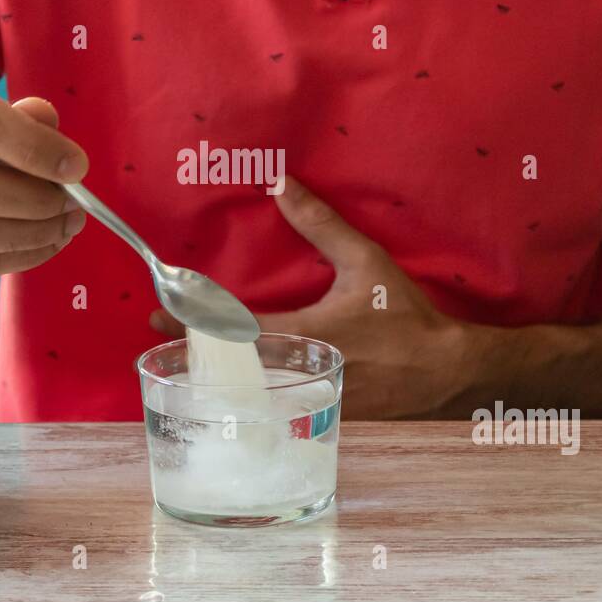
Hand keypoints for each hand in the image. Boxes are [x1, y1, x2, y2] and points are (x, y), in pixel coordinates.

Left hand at [151, 176, 473, 417]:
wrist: (446, 371)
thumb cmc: (404, 316)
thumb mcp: (364, 261)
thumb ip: (320, 224)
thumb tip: (281, 183)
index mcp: (301, 335)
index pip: (229, 330)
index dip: (189, 323)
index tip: (155, 316)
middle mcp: (296, 374)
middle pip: (226, 368)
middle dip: (192, 357)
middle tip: (158, 346)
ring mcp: (307, 403)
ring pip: (248, 393)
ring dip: (219, 379)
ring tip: (188, 366)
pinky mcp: (321, 418)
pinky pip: (274, 408)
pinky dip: (251, 398)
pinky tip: (237, 390)